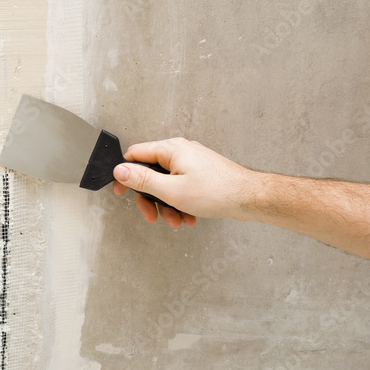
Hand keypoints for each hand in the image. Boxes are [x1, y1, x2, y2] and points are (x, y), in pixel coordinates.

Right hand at [111, 138, 257, 227]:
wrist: (249, 198)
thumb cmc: (216, 192)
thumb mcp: (171, 190)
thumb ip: (142, 180)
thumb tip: (120, 170)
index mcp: (170, 150)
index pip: (135, 155)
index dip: (125, 174)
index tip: (121, 190)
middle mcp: (180, 152)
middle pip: (150, 173)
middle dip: (150, 198)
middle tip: (151, 215)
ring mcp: (191, 162)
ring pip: (166, 184)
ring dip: (167, 205)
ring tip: (177, 220)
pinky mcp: (199, 174)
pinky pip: (180, 187)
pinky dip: (180, 203)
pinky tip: (188, 216)